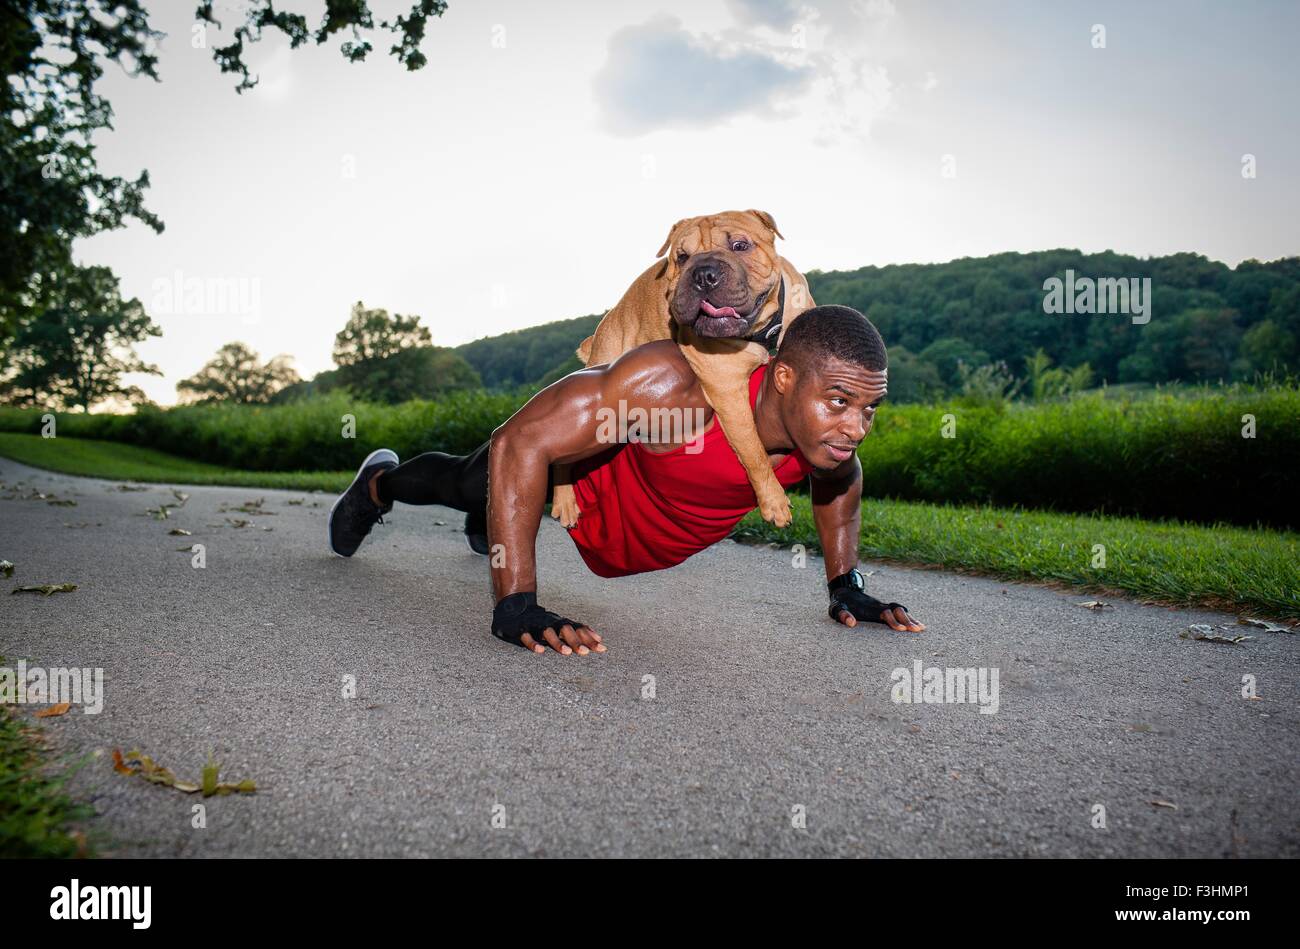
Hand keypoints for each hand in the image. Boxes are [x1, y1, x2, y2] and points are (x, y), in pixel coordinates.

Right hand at [491, 591, 605, 654]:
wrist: (515, 607)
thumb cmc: (544, 622)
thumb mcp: (561, 626)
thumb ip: (579, 632)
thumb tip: (600, 638)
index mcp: (561, 622)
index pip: (578, 629)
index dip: (590, 637)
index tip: (602, 648)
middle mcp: (551, 622)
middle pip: (565, 629)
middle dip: (576, 640)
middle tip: (586, 652)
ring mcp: (536, 625)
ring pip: (548, 632)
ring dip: (558, 642)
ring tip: (567, 652)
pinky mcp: (521, 629)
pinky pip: (527, 636)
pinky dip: (533, 643)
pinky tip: (540, 651)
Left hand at [829, 589, 924, 631]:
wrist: (845, 590)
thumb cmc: (840, 603)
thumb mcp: (837, 609)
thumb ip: (843, 615)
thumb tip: (852, 623)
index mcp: (870, 608)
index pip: (885, 614)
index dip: (893, 621)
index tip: (901, 629)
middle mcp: (879, 607)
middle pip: (897, 611)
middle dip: (907, 620)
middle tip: (917, 630)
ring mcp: (883, 607)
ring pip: (900, 611)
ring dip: (910, 619)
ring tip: (922, 628)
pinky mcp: (883, 609)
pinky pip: (899, 612)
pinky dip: (909, 617)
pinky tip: (917, 625)